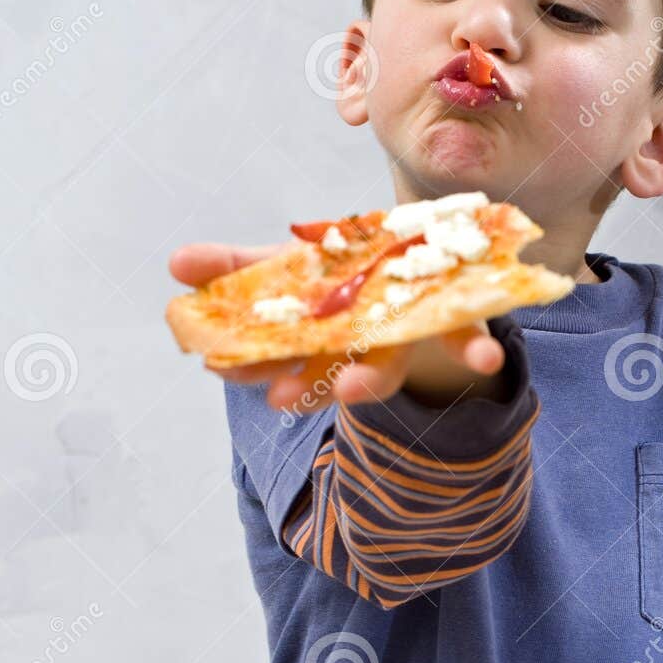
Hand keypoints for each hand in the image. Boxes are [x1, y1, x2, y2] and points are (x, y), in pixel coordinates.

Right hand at [168, 242, 505, 410]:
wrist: (435, 275)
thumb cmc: (352, 274)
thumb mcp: (292, 264)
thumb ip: (240, 266)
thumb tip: (177, 262)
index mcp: (319, 331)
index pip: (278, 352)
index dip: (251, 364)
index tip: (219, 367)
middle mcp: (361, 345)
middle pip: (328, 371)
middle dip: (306, 387)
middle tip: (280, 399)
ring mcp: (409, 338)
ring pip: (387, 367)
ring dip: (370, 383)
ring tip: (352, 389)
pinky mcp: (458, 326)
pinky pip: (469, 339)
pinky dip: (476, 352)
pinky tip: (485, 362)